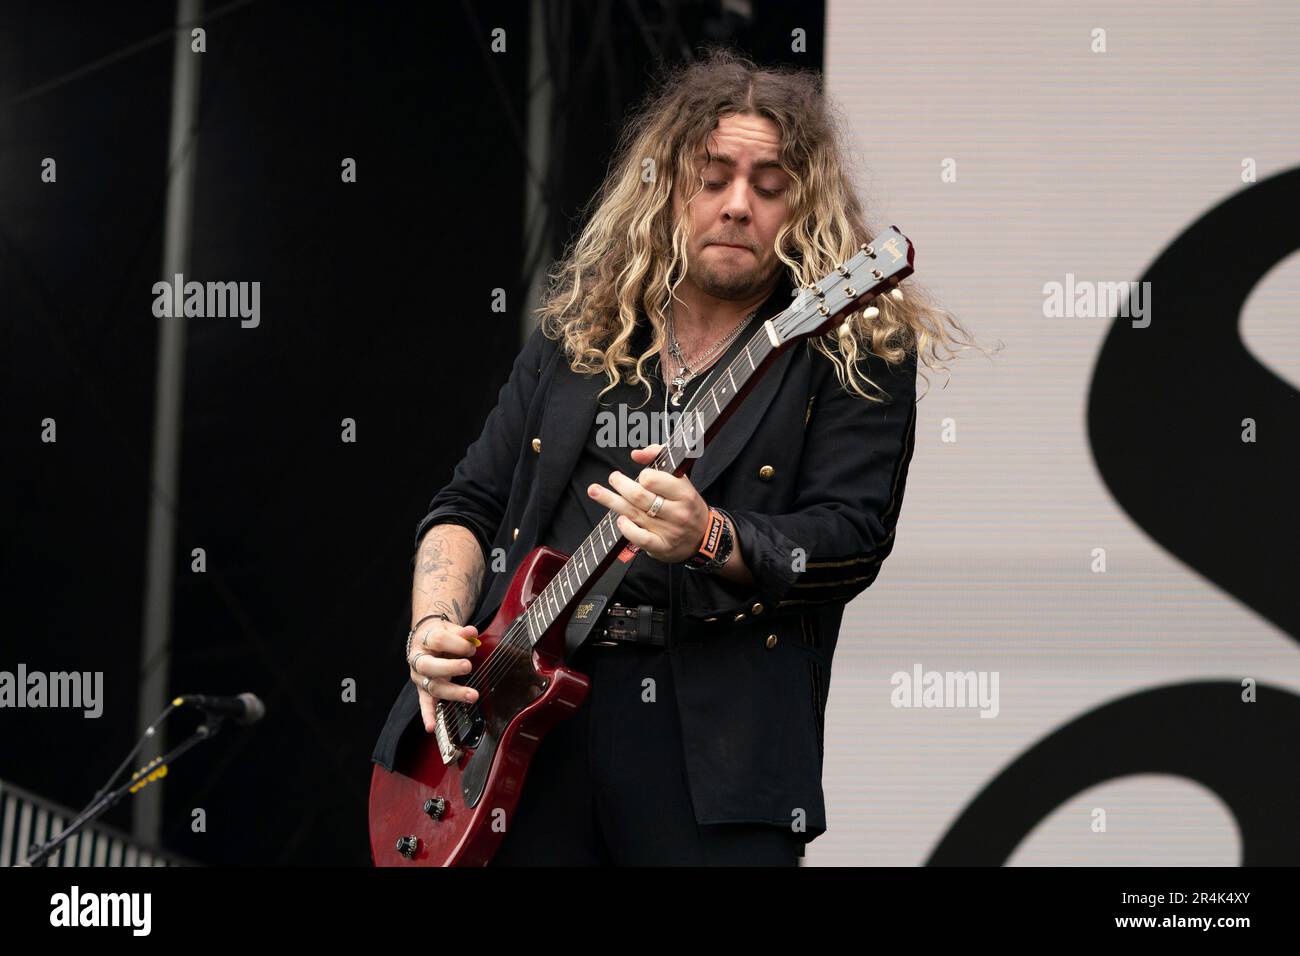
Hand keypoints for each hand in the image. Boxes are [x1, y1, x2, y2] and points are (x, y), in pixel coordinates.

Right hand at [408, 618, 480, 732]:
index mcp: (425, 640)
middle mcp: (419, 660)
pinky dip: (428, 716)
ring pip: (433, 686)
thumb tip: (472, 633)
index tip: (472, 646)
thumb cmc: (440, 635)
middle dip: (450, 667)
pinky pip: (425, 704)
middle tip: (467, 666)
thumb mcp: (450, 629)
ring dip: (453, 692)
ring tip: (472, 695)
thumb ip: (462, 632)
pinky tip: (431, 727)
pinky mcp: (423, 690)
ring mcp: (420, 677)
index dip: (457, 642)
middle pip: (430, 665)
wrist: (424, 638)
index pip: (438, 640)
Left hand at [587, 443, 710, 562]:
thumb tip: (636, 454)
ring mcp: (669, 531)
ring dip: (610, 501)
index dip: (642, 476)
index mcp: (684, 492)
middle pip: (639, 496)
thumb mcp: (682, 478)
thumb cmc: (687, 504)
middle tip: (613, 478)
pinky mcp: (661, 547)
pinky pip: (639, 538)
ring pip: (633, 514)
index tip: (642, 477)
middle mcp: (677, 512)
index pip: (653, 480)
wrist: (703, 538)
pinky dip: (627, 528)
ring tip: (594, 491)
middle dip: (620, 484)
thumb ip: (660, 458)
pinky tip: (619, 520)